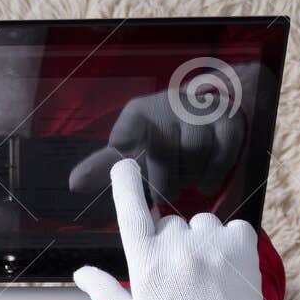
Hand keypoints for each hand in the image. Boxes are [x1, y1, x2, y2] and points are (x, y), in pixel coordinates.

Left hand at [67, 92, 244, 199]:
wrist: (209, 114)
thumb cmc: (161, 138)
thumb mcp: (130, 148)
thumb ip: (105, 166)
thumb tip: (73, 183)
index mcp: (138, 113)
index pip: (127, 142)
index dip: (134, 170)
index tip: (139, 182)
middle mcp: (168, 105)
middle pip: (163, 151)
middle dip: (164, 181)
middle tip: (164, 194)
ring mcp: (200, 111)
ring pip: (194, 151)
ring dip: (189, 177)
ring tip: (184, 184)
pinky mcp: (227, 120)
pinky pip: (221, 152)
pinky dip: (212, 174)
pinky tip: (203, 184)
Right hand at [72, 159, 277, 299]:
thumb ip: (103, 292)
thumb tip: (80, 272)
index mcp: (146, 265)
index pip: (130, 213)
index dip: (125, 185)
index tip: (124, 164)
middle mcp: (178, 249)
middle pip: (168, 223)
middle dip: (168, 242)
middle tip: (177, 280)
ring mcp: (213, 246)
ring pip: (200, 224)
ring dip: (199, 241)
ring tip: (204, 279)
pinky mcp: (243, 248)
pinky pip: (232, 228)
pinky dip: (228, 243)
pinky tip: (225, 271)